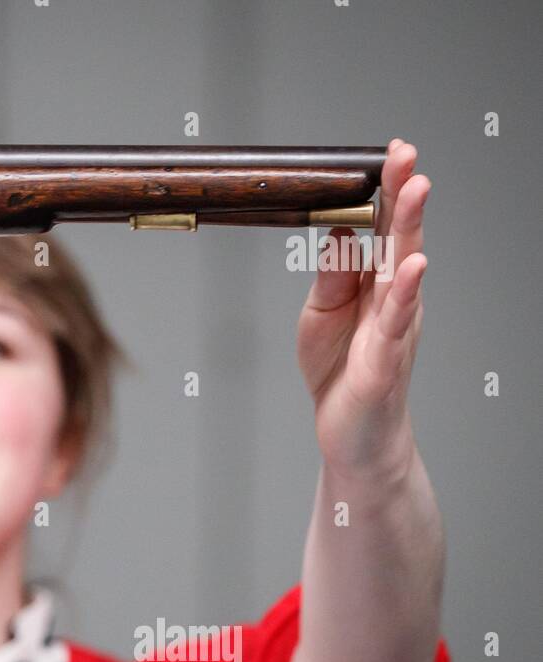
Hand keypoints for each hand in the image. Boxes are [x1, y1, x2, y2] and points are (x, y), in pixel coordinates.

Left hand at [296, 139, 429, 483]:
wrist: (352, 433)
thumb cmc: (338, 371)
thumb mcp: (319, 315)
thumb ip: (331, 276)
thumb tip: (338, 233)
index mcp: (374, 283)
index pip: (383, 228)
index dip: (388, 190)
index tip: (392, 152)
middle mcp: (392, 299)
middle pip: (399, 238)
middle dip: (404, 194)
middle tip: (407, 155)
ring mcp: (394, 328)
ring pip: (403, 271)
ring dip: (410, 229)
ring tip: (417, 190)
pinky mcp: (385, 361)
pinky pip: (396, 322)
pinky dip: (404, 293)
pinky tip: (411, 268)